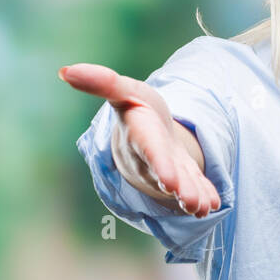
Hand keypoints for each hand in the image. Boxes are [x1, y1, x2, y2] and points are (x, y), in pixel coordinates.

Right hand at [60, 63, 219, 217]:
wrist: (146, 128)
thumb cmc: (137, 107)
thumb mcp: (124, 90)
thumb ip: (102, 82)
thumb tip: (66, 71)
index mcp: (139, 136)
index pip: (149, 152)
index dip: (159, 165)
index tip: (169, 181)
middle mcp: (151, 159)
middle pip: (165, 175)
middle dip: (179, 189)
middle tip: (192, 203)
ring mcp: (168, 169)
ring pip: (180, 186)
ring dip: (192, 197)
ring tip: (204, 208)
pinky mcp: (183, 175)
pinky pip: (194, 187)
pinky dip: (205, 195)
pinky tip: (214, 203)